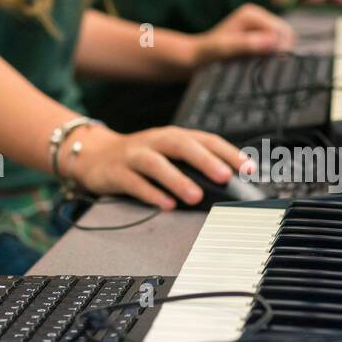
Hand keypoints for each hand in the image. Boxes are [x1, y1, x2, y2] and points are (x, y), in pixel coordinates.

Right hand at [63, 124, 252, 209]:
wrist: (93, 155)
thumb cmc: (139, 158)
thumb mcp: (167, 156)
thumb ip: (193, 166)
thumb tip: (228, 186)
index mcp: (172, 136)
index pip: (205, 139)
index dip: (228, 152)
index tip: (248, 168)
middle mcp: (155, 141)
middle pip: (181, 144)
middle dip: (205, 160)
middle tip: (225, 177)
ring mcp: (134, 155)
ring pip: (156, 163)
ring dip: (177, 179)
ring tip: (195, 196)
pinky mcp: (116, 172)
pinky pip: (134, 182)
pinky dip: (151, 193)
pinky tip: (165, 205)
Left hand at [193, 3, 295, 64]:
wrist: (197, 57)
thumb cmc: (208, 52)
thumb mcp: (224, 49)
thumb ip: (247, 44)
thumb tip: (273, 42)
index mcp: (251, 14)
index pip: (281, 29)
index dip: (282, 47)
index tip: (274, 63)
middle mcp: (257, 16)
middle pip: (285, 33)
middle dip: (281, 49)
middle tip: (269, 66)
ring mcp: (259, 25)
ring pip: (283, 40)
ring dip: (277, 53)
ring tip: (264, 65)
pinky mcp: (259, 35)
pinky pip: (276, 45)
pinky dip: (273, 55)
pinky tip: (263, 63)